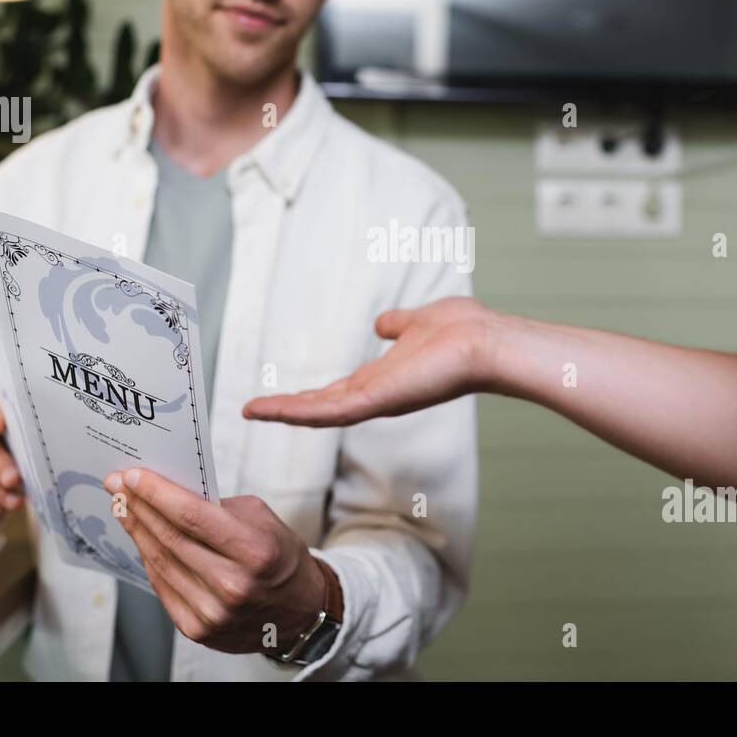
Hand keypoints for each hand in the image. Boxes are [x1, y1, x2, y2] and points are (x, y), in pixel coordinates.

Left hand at [104, 468, 327, 655]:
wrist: (299, 611)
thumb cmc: (281, 558)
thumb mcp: (262, 519)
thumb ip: (218, 506)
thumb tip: (171, 492)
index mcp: (255, 551)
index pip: (193, 517)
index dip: (157, 494)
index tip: (132, 476)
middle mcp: (233, 585)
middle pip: (171, 538)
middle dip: (139, 507)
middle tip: (117, 486)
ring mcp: (213, 612)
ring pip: (160, 563)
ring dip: (137, 531)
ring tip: (124, 509)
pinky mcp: (198, 629)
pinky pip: (162, 587)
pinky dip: (149, 560)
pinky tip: (142, 540)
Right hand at [242, 295, 494, 426]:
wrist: (486, 343)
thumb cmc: (463, 332)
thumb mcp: (418, 323)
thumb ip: (398, 325)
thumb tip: (382, 323)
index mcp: (383, 378)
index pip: (336, 391)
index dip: (307, 395)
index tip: (278, 396)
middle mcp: (376, 394)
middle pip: (321, 406)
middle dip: (286, 409)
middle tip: (251, 409)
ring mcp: (375, 400)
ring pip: (319, 412)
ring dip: (284, 412)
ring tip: (250, 410)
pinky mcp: (377, 401)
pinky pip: (329, 412)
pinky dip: (297, 412)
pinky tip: (271, 410)